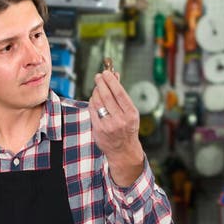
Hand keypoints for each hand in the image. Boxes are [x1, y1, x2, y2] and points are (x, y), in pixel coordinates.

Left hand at [89, 68, 144, 186]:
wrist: (123, 150)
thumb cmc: (127, 128)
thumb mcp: (130, 112)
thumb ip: (122, 94)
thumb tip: (115, 75)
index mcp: (130, 114)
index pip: (119, 93)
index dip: (111, 81)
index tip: (106, 72)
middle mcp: (120, 120)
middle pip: (107, 96)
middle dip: (101, 83)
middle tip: (98, 76)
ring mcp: (108, 125)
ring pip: (98, 102)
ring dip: (95, 91)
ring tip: (96, 86)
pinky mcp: (98, 130)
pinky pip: (92, 111)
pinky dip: (92, 102)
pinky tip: (94, 98)